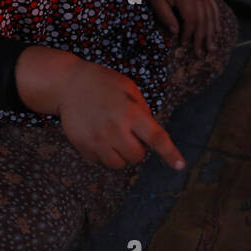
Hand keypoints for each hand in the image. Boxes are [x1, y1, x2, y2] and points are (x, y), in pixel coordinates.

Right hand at [16, 47, 185, 170]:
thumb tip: (153, 136)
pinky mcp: (84, 147)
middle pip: (137, 156)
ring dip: (122, 155)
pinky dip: (105, 154)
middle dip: (138, 148)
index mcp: (131, 112)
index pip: (156, 138)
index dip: (170, 153)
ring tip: (115, 136)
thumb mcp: (129, 90)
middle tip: (129, 132)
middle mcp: (115, 129)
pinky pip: (102, 163)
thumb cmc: (104, 84)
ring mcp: (98, 140)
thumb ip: (143, 112)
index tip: (180, 165)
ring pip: (120, 164)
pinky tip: (100, 136)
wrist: (69, 85)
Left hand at [149, 0, 221, 57]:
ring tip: (211, 48)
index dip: (189, 34)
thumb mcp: (156, 1)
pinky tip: (217, 30)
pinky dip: (216, 20)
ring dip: (211, 33)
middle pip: (203, 21)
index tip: (184, 45)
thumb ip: (165, 16)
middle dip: (202, 39)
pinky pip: (214, 8)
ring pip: (211, 17)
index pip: (191, 21)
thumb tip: (176, 33)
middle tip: (200, 54)